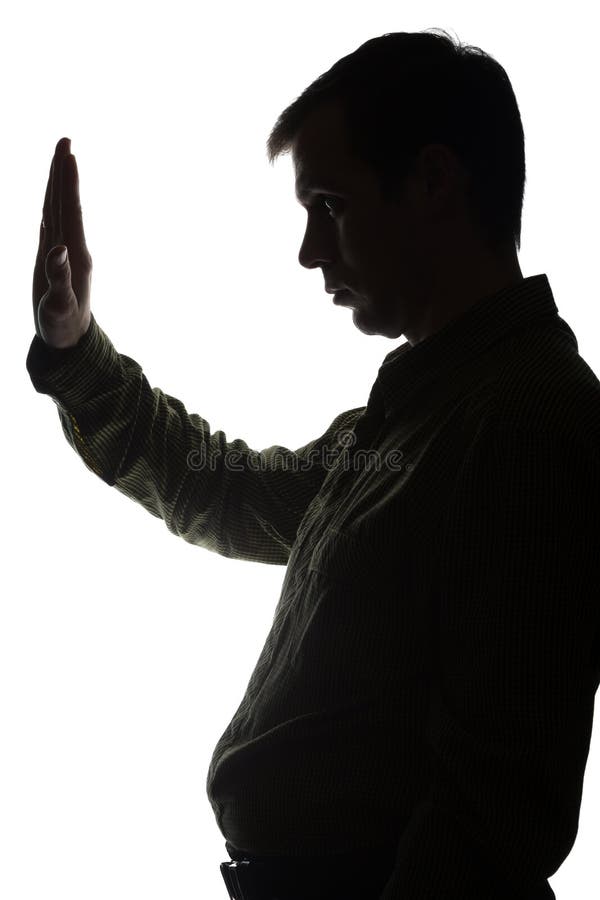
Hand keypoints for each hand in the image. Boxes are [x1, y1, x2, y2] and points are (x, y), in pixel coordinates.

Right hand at [32, 137, 92, 347]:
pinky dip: (49, 205)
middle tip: (65, 140)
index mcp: (75, 254)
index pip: (71, 210)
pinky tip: (50, 196)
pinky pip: (50, 224)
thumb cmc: (64, 326)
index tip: (69, 154)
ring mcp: (63, 252)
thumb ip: (60, 279)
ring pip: (57, 209)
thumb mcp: (60, 305)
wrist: (69, 341)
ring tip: (60, 158)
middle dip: (64, 171)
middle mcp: (72, 248)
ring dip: (58, 183)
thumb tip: (59, 250)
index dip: (69, 182)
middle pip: (65, 202)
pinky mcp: (54, 259)